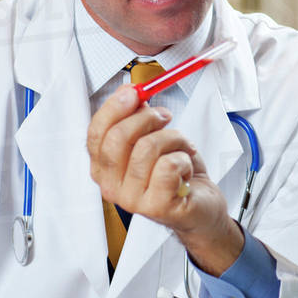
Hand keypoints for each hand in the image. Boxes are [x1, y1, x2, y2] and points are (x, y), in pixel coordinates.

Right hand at [87, 85, 243, 273]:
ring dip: (174, 139)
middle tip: (165, 117)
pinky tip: (185, 170)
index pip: (96, 133)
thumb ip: (137, 118)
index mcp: (104, 168)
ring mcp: (131, 200)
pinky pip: (169, 165)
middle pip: (118, 138)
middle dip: (147, 118)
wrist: (201, 205)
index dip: (114, 107)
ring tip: (182, 149)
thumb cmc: (176, 174)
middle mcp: (111, 186)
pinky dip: (184, 159)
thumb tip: (132, 93)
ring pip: (148, 148)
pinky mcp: (155, 207)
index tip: (133, 91)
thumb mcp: (153, 138)